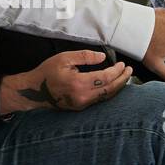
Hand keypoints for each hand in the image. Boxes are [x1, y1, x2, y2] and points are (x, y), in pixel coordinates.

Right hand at [0, 50, 132, 113]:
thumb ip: (85, 56)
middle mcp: (83, 96)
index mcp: (79, 83)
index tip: (122, 64)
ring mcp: (82, 104)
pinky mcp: (80, 107)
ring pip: (106, 97)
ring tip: (125, 77)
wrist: (35, 91)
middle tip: (129, 70)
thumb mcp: (64, 58)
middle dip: (122, 79)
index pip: (105, 78)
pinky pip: (100, 100)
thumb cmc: (48, 72)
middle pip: (110, 90)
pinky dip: (109, 92)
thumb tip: (103, 57)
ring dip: (118, 87)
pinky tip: (113, 85)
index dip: (116, 71)